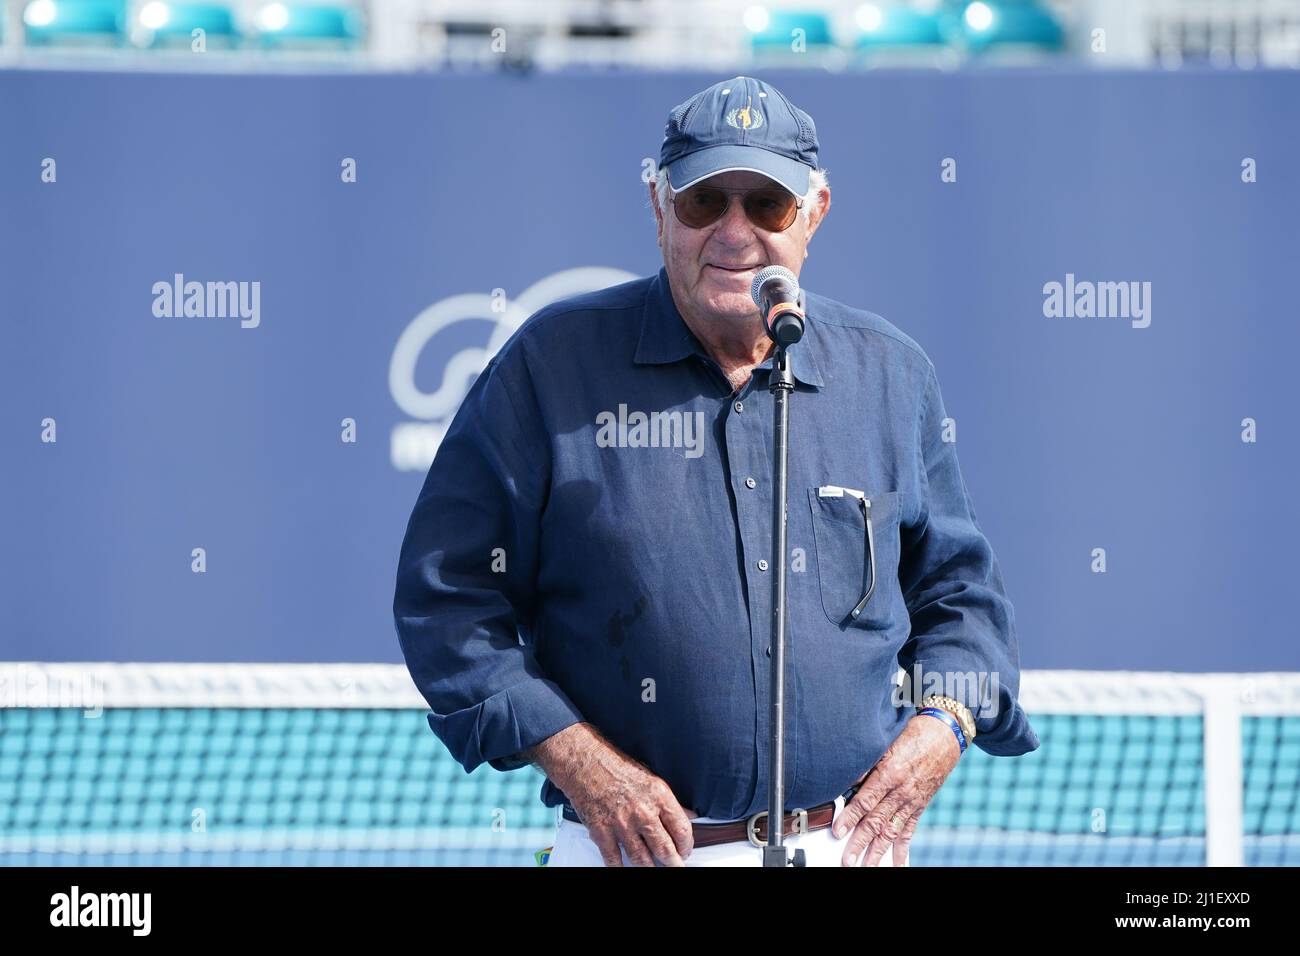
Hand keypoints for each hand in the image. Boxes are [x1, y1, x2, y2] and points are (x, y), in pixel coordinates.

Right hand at [526, 723, 694, 866]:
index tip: (685, 850)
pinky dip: (621, 868)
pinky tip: (625, 868)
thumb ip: (670, 802)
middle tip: (674, 866)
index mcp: (659, 797)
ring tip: (653, 868)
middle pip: (665, 849)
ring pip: (642, 859)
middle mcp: (643, 812)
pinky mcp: (602, 832)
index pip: (682, 830)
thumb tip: (689, 816)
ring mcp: (622, 825)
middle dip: (673, 863)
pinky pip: (614, 860)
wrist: (585, 764)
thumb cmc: (616, 769)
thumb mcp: (651, 780)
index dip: (687, 845)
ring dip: (650, 868)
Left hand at [831, 713, 961, 866]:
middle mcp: (900, 791)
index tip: (837, 832)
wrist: (946, 734)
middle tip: (847, 859)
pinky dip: (902, 848)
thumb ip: (866, 764)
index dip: (849, 818)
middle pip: (876, 821)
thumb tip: (846, 779)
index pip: (865, 801)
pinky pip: (909, 829)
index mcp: (889, 773)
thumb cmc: (913, 733)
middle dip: (860, 843)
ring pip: (891, 830)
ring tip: (867, 866)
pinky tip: (896, 862)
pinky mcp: (920, 805)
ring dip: (878, 851)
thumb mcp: (885, 742)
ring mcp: (912, 800)